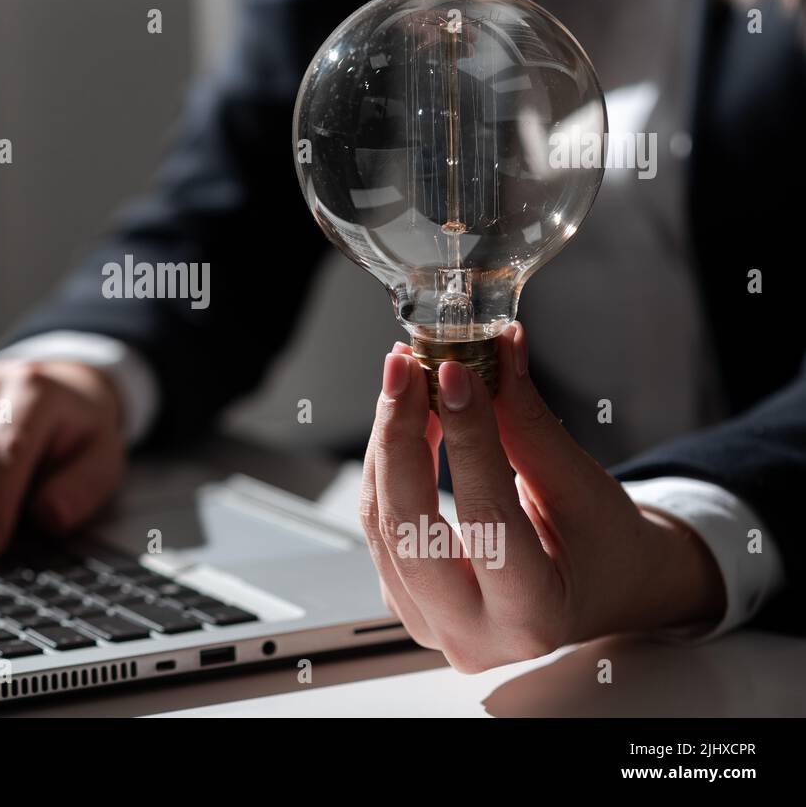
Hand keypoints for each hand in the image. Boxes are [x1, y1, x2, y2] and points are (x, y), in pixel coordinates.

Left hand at [361, 323, 725, 672]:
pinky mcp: (403, 598)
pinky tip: (404, 417)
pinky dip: (388, 463)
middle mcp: (472, 635)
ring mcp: (428, 623)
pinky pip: (380, 524)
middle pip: (408, 527)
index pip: (486, 519)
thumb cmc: (604, 547)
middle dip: (400, 437)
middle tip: (407, 369)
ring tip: (407, 378)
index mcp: (532, 617)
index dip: (466, 439)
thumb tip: (498, 349)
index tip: (455, 373)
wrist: (602, 591)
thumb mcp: (582, 489)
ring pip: (382, 520)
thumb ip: (529, 423)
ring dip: (388, 440)